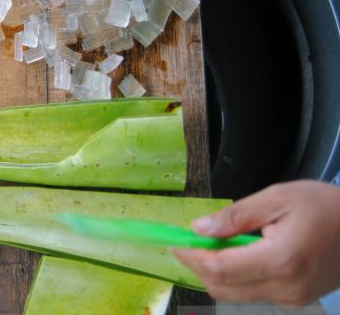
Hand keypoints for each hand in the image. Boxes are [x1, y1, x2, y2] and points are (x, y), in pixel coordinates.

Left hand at [173, 181, 339, 305]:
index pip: (220, 269)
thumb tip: (200, 229)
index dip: (191, 258)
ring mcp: (292, 298)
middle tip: (185, 245)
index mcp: (280, 260)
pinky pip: (252, 293)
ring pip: (235, 294)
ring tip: (210, 246)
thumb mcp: (278, 198)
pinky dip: (234, 277)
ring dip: (215, 273)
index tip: (174, 243)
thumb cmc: (326, 208)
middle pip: (222, 288)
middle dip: (197, 267)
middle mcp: (285, 287)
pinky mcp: (295, 299)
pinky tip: (234, 254)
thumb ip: (236, 216)